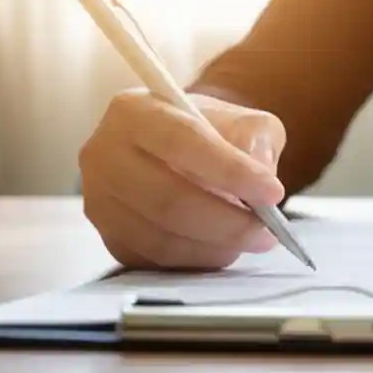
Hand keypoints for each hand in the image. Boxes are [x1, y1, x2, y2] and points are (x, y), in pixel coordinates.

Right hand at [79, 89, 286, 269]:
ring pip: (162, 238)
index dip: (230, 172)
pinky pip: (156, 261)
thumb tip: (262, 176)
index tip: (272, 192)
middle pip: (168, 200)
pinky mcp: (110, 237)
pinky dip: (199, 260)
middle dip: (228, 222)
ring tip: (252, 238)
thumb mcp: (241, 120)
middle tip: (269, 230)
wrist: (176, 151)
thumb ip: (257, 140)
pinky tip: (224, 248)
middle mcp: (104, 154)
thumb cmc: (209, 133)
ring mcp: (99, 201)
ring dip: (217, 246)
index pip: (181, 142)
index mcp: (134, 111)